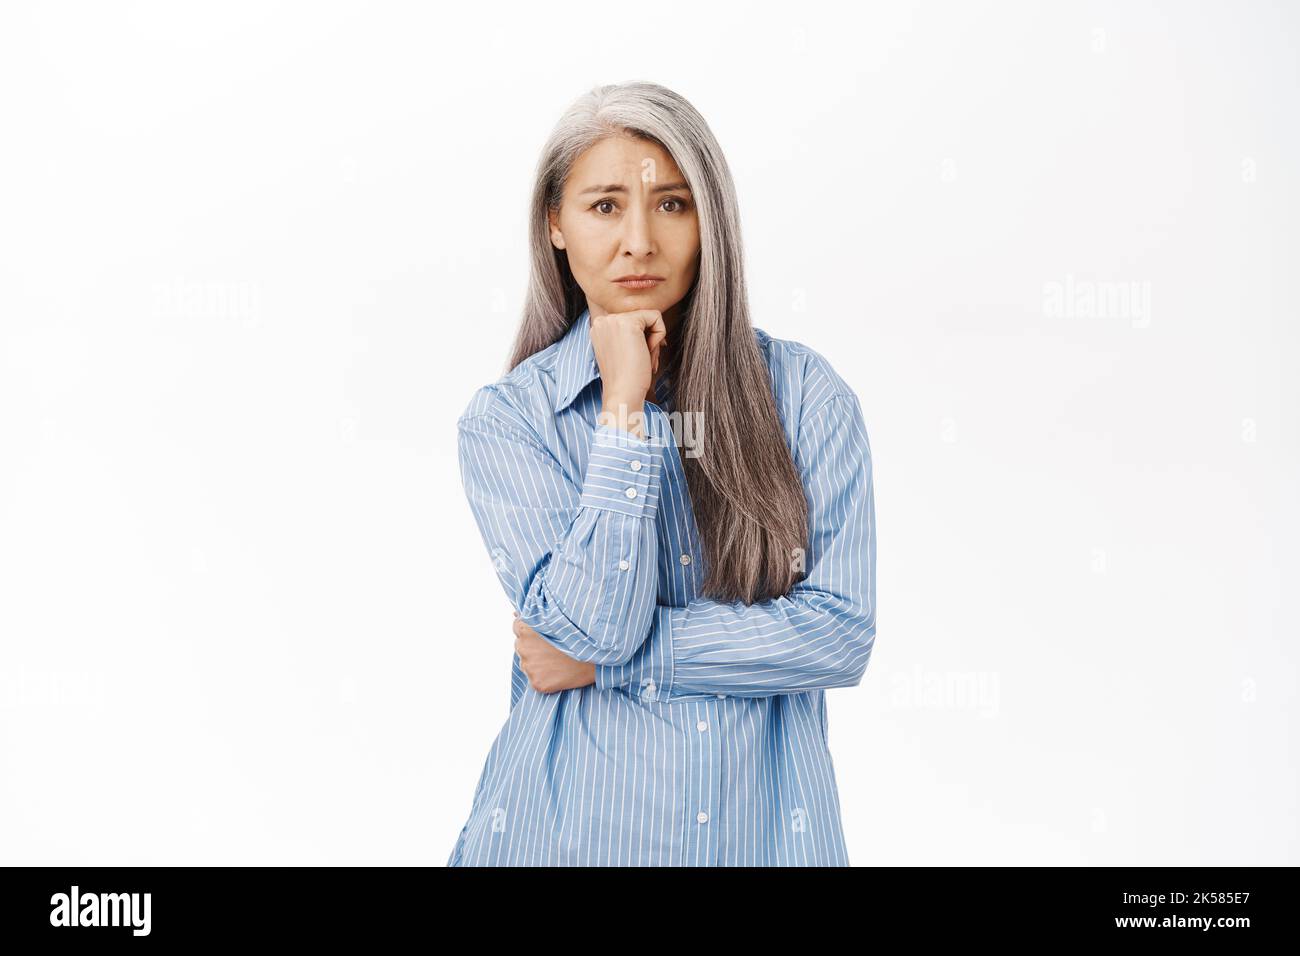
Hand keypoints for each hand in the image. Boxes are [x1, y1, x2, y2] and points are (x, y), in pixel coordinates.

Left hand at [512, 611, 595, 693]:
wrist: (597, 657)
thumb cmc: (579, 635)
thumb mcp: (556, 619)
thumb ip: (534, 616)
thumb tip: (515, 613)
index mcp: (526, 629)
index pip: (517, 627)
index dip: (531, 630)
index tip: (543, 634)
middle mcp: (523, 648)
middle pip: (521, 646)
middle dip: (533, 647)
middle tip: (554, 648)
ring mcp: (529, 667)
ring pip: (527, 664)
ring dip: (537, 663)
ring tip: (558, 660)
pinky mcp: (537, 683)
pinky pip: (536, 680)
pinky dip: (545, 678)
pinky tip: (559, 673)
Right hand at [587, 308, 666, 437]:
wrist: (623, 393)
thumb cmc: (626, 378)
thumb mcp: (622, 350)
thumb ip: (628, 333)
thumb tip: (652, 319)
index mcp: (598, 328)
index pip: (631, 321)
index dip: (641, 338)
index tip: (640, 357)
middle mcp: (602, 320)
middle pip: (640, 318)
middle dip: (648, 340)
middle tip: (645, 361)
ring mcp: (613, 320)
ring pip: (649, 318)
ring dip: (653, 341)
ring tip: (646, 359)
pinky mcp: (628, 322)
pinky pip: (656, 317)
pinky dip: (659, 335)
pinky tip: (647, 353)